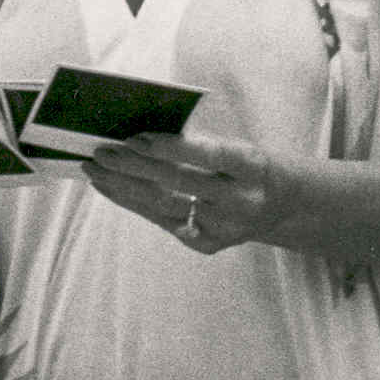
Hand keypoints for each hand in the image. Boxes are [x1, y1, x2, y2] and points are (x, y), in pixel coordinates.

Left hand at [82, 128, 307, 254]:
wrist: (284, 206)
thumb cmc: (250, 165)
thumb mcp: (239, 146)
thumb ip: (200, 142)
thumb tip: (140, 136)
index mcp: (252, 167)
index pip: (208, 155)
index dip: (171, 147)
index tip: (135, 138)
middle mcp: (240, 201)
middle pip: (178, 182)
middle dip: (133, 166)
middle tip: (101, 152)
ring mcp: (224, 227)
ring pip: (164, 205)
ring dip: (123, 186)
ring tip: (95, 170)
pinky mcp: (209, 244)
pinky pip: (163, 221)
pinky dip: (134, 203)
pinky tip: (111, 189)